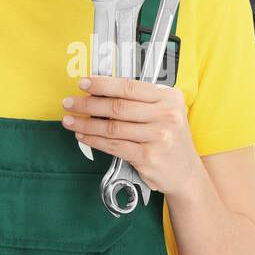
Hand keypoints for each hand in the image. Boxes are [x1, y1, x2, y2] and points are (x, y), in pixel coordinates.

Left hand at [61, 76, 202, 199]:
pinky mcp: (148, 156)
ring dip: (85, 124)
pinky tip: (82, 136)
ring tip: (69, 121)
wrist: (185, 172)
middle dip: (87, 104)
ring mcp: (158, 136)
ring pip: (112, 127)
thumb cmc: (168, 138)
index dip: (103, 84)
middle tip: (69, 103)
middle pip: (117, 107)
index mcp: (169, 98)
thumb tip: (100, 93)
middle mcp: (166, 115)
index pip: (129, 87)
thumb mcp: (164, 112)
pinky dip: (93, 140)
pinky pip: (113, 145)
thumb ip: (139, 101)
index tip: (83, 82)